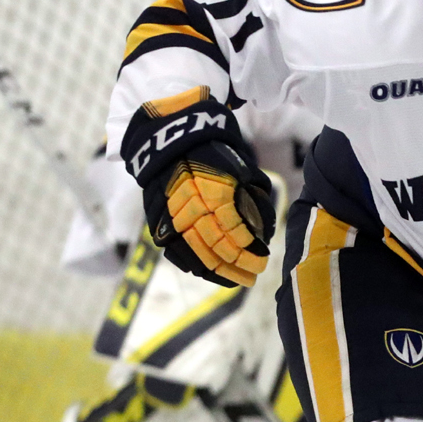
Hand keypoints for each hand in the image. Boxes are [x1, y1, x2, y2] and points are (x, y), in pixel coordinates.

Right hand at [121, 86, 276, 286]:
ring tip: (236, 281)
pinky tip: (208, 273)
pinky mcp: (158, 221)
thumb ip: (254, 201)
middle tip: (253, 276)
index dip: (251, 252)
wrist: (173, 140)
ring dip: (218, 272)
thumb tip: (264, 234)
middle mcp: (192, 208)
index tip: (263, 260)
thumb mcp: (242, 171)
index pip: (236, 234)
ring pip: (196, 254)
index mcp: (216, 193)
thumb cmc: (215, 155)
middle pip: (218, 249)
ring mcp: (172, 217)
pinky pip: (174, 251)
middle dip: (239, 266)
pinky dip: (192, 265)